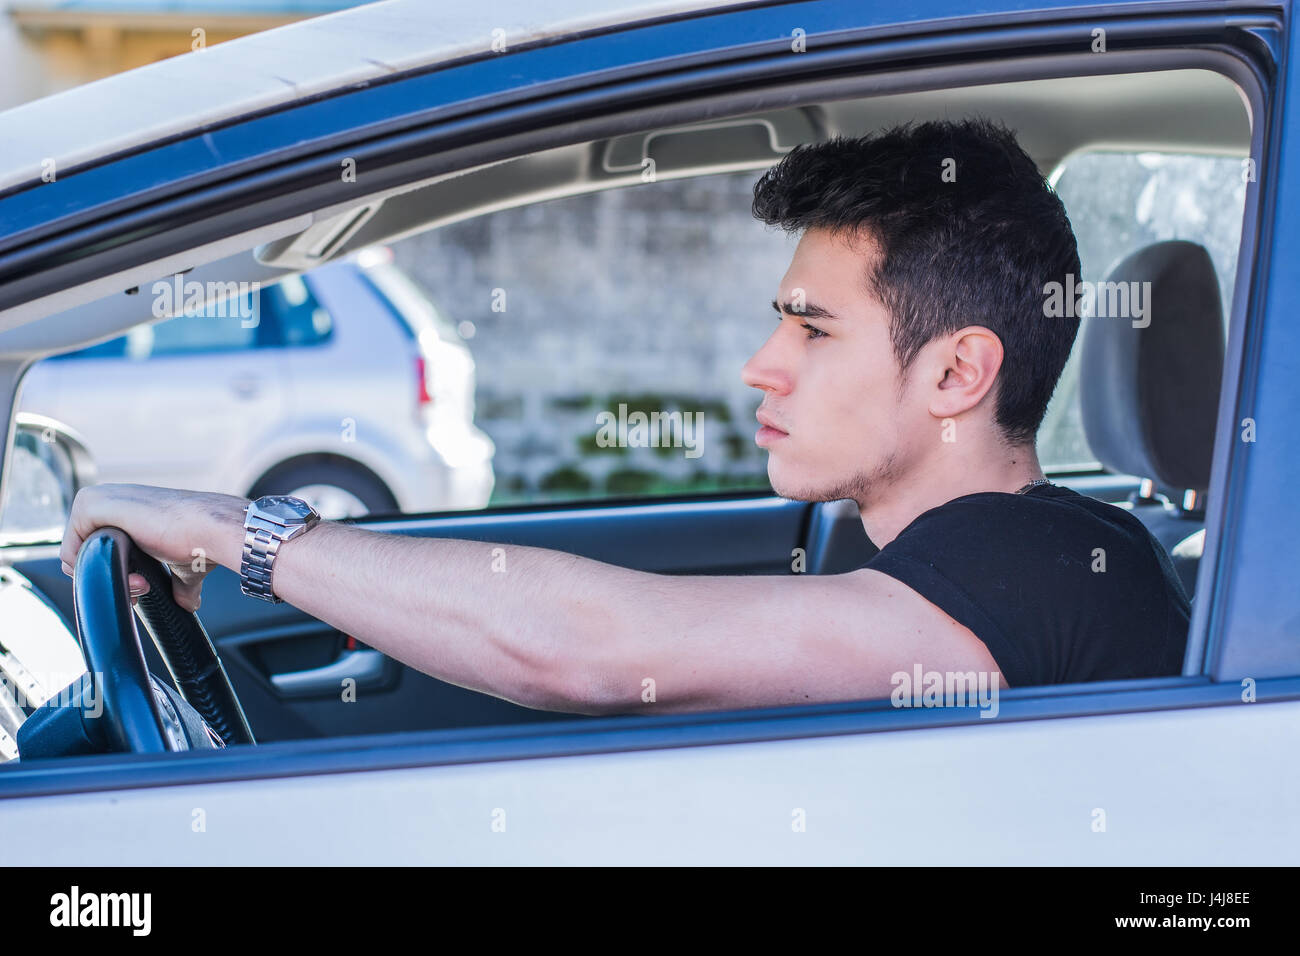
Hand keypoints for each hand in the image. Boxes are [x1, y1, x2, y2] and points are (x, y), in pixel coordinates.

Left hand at [59, 483, 248, 611]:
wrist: (210, 529)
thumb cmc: (200, 539)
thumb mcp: (180, 562)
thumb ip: (177, 581)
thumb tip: (188, 602)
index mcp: (125, 508)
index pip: (95, 548)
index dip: (116, 574)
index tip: (143, 586)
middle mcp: (108, 498)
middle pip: (82, 552)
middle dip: (110, 576)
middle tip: (140, 587)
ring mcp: (98, 499)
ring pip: (76, 553)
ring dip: (105, 574)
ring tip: (139, 581)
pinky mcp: (92, 506)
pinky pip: (69, 549)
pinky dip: (91, 568)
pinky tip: (124, 568)